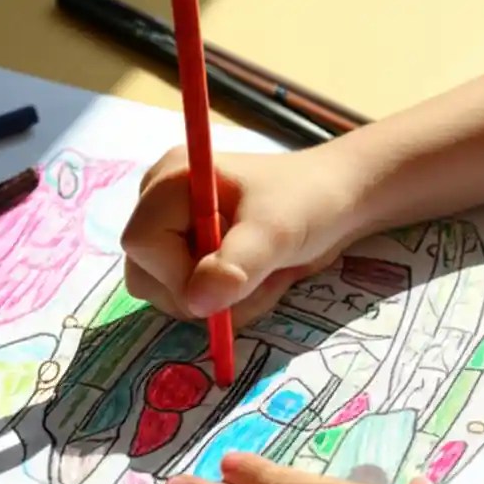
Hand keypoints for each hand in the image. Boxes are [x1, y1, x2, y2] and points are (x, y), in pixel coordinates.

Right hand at [120, 144, 362, 327]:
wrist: (341, 200)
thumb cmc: (310, 201)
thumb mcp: (277, 232)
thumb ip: (237, 264)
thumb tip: (195, 302)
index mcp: (170, 181)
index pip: (141, 244)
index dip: (177, 276)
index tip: (228, 282)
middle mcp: (162, 204)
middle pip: (147, 276)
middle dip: (205, 293)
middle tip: (257, 279)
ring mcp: (175, 230)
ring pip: (170, 294)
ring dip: (222, 301)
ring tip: (265, 275)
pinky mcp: (192, 252)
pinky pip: (191, 298)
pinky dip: (228, 301)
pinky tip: (259, 278)